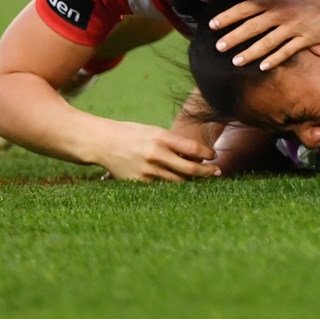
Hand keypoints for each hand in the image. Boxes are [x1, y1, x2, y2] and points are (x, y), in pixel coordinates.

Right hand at [96, 121, 219, 182]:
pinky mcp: (139, 182)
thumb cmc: (131, 133)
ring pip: (178, 181)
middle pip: (189, 168)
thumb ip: (172, 142)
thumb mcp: (153, 131)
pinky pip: (162, 187)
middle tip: (216, 172)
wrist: (102, 142)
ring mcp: (147, 170)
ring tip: (202, 179)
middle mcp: (156, 154)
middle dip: (206, 171)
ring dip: (192, 181)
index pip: (192, 148)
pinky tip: (180, 185)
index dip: (206, 154)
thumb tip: (194, 154)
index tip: (214, 156)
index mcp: (160, 137)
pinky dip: (172, 186)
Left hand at [210, 0, 319, 68]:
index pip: (245, 8)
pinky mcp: (306, 38)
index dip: (228, 16)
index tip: (212, 25)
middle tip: (218, 46)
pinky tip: (263, 67)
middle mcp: (280, 13)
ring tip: (235, 61)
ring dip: (251, 52)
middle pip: (253, 27)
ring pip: (268, 42)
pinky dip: (275, 59)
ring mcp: (293, 27)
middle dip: (234, 37)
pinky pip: (288, 50)